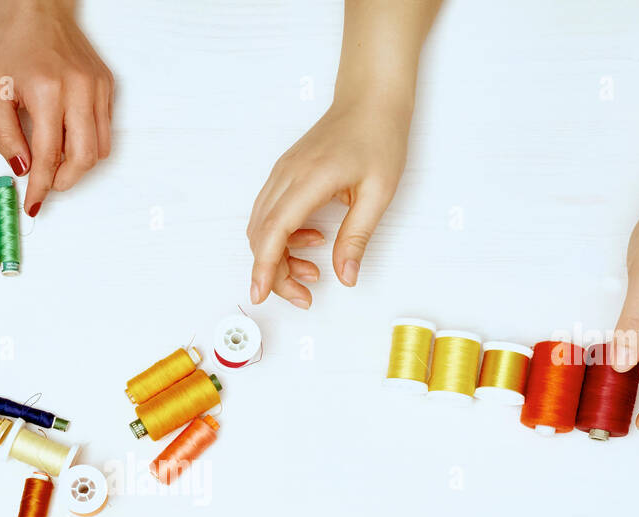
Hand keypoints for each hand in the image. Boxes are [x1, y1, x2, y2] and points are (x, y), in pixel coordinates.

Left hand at [0, 0, 112, 216]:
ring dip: (79, 165)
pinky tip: (67, 136)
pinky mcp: (107, 85)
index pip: (48, 156)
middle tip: (47, 183)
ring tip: (56, 160)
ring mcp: (97, 88)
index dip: (40, 187)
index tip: (34, 204)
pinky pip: (105, 130)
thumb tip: (24, 169)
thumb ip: (5, 136)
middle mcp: (78, 91)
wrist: (37, 9)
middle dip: (64, 181)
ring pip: (101, 149)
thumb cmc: (13, 46)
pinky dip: (88, 143)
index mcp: (47, 92)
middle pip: (84, 159)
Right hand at [247, 97, 410, 307]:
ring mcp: (281, 174)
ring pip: (262, 228)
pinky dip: (282, 239)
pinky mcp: (284, 175)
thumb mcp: (378, 193)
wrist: (371, 99)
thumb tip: (344, 276)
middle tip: (304, 295)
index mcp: (309, 179)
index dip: (264, 267)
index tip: (260, 293)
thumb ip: (356, 237)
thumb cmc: (378, 137)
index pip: (274, 231)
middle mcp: (286, 176)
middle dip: (275, 273)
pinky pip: (270, 215)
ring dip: (278, 258)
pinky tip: (312, 243)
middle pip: (262, 237)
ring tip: (312, 271)